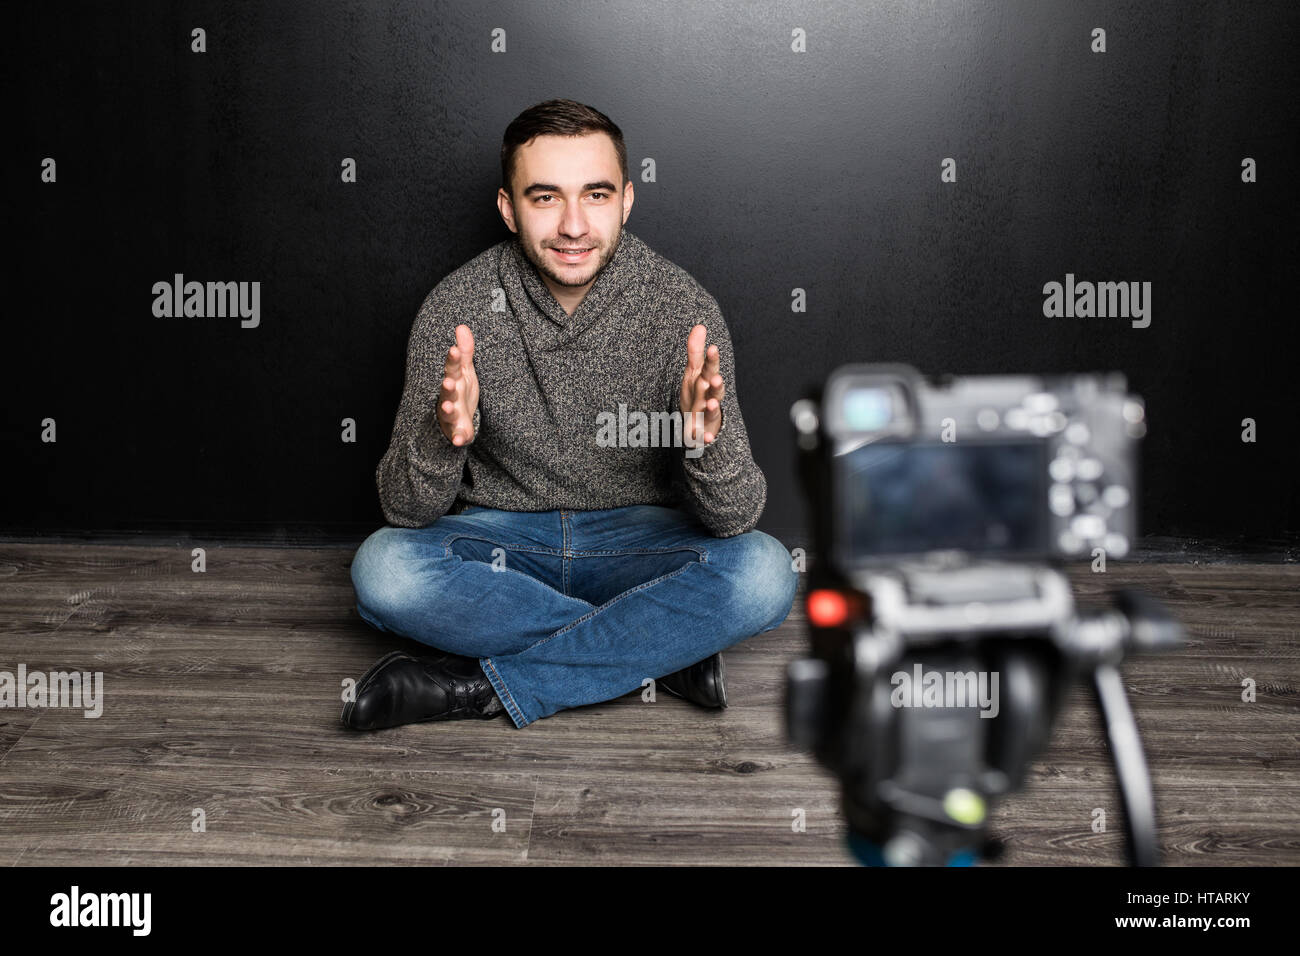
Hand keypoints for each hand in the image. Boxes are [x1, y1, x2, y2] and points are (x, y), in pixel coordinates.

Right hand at [437, 324, 478, 445]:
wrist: (459, 419)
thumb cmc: (461, 391)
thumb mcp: (465, 370)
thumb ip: (465, 351)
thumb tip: (462, 326)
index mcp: (453, 380)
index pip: (452, 368)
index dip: (453, 359)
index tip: (454, 349)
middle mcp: (449, 396)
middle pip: (446, 391)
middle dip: (446, 386)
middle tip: (448, 381)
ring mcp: (451, 414)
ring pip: (448, 412)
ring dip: (448, 410)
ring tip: (449, 408)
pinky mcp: (457, 430)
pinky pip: (457, 435)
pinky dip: (458, 438)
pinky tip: (460, 441)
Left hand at [678, 324, 723, 447]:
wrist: (700, 425)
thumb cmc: (698, 394)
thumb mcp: (694, 372)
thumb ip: (695, 351)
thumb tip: (700, 326)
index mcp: (707, 381)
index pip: (710, 368)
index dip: (712, 359)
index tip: (712, 348)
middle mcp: (710, 397)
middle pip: (714, 390)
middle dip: (716, 384)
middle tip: (715, 378)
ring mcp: (708, 415)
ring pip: (711, 411)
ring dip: (712, 407)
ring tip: (710, 404)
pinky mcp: (703, 432)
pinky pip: (704, 435)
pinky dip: (705, 437)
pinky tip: (705, 438)